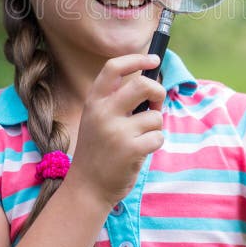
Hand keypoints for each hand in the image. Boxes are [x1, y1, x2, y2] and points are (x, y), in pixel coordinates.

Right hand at [64, 54, 165, 208]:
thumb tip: (153, 84)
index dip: (136, 59)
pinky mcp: (131, 149)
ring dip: (155, 126)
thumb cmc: (99, 150)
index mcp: (94, 101)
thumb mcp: (98, 120)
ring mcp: (117, 131)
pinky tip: (140, 152)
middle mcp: (103, 112)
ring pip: (155, 115)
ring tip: (139, 138)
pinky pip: (158, 136)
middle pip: (142, 84)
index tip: (154, 59)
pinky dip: (155, 143)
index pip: (113, 68)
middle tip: (156, 102)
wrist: (87, 187)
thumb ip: (118, 101)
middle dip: (158, 91)